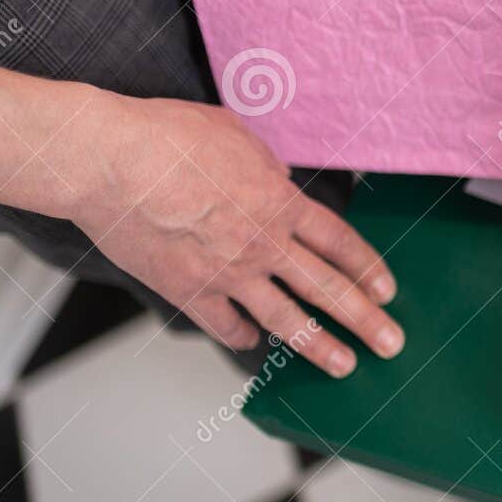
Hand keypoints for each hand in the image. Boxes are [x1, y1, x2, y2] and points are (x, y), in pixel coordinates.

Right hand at [72, 92, 401, 377]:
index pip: (340, 243)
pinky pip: (225, 325)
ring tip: (345, 364)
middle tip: (392, 343)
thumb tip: (277, 179)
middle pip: (328, 289)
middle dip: (366, 320)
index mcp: (280, 203)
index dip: (368, 268)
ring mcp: (228, 274)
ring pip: (286, 320)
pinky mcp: (188, 291)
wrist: (109, 162)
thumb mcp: (236, 136)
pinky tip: (253, 343)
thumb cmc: (167, 138)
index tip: (387, 290)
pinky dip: (242, 337)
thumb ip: (265, 166)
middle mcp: (263, 244)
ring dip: (320, 346)